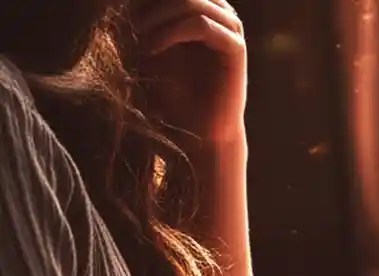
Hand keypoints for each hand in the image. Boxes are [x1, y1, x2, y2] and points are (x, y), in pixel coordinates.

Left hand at [131, 0, 247, 146]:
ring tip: (135, 38)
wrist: (197, 132)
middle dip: (148, 4)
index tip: (115, 16)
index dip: (141, 0)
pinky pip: (200, 25)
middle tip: (123, 24)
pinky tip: (151, 50)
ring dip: (156, 17)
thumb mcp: (147, 47)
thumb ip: (142, 19)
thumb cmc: (169, 92)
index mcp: (202, 7)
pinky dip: (170, 33)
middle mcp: (220, 12)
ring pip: (190, 1)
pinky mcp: (236, 48)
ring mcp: (231, 28)